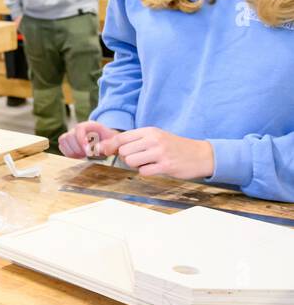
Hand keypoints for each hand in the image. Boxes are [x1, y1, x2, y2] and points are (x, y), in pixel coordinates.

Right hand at [58, 121, 119, 158]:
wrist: (106, 141)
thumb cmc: (109, 140)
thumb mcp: (111, 141)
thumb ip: (105, 145)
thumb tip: (95, 150)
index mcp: (89, 125)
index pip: (79, 128)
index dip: (81, 140)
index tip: (88, 151)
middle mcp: (77, 128)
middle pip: (69, 135)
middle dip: (77, 148)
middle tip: (87, 155)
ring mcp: (71, 134)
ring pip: (63, 140)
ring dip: (72, 151)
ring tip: (83, 156)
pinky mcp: (67, 142)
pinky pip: (61, 146)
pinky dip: (69, 153)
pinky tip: (78, 156)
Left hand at [100, 127, 214, 179]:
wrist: (201, 155)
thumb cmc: (174, 147)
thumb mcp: (156, 137)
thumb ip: (135, 140)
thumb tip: (108, 146)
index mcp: (149, 131)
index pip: (121, 137)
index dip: (109, 145)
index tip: (103, 151)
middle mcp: (154, 140)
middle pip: (123, 151)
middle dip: (126, 157)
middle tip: (139, 158)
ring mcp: (160, 153)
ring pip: (131, 161)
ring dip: (136, 165)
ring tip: (149, 162)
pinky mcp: (166, 166)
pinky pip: (143, 172)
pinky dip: (147, 172)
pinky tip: (156, 168)